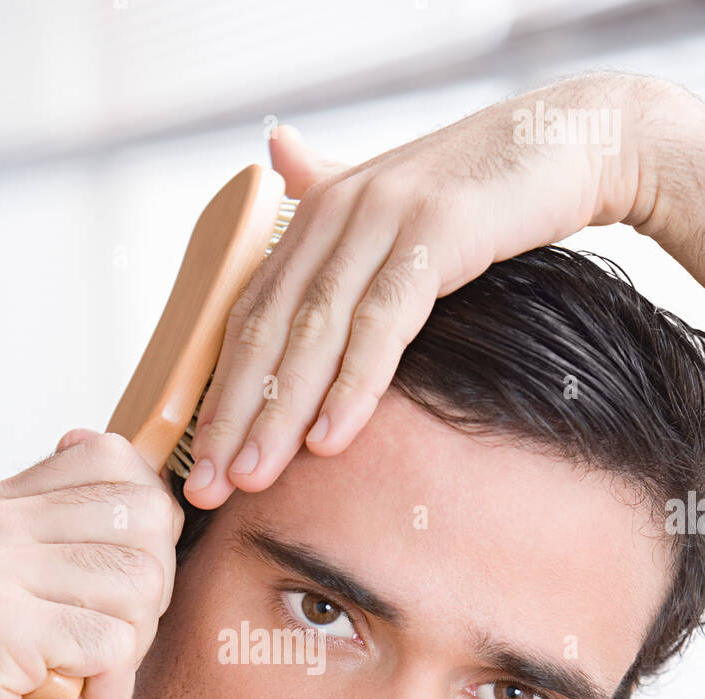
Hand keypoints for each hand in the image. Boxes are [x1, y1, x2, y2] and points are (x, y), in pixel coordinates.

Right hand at [0, 429, 182, 698]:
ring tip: (78, 674)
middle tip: (105, 644)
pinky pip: (114, 645)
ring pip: (140, 585)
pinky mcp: (0, 625)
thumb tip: (154, 497)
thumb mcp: (27, 594)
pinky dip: (106, 691)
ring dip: (127, 651)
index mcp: (1, 507)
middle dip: (150, 595)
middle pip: (145, 521)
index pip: (114, 459)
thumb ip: (77, 544)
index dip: (149, 525)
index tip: (122, 584)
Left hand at [183, 70, 655, 508]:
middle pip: (267, 331)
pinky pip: (383, 323)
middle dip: (232, 416)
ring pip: (315, 333)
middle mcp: (335, 212)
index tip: (197, 462)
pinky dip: (354, 383)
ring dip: (280, 412)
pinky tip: (331, 438)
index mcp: (315, 215)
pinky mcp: (436, 232)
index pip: (248, 316)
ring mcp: (382, 219)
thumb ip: (331, 185)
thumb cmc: (483, 189)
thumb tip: (276, 149)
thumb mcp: (395, 201)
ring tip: (253, 477)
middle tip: (207, 488)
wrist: (570, 139)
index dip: (217, 391)